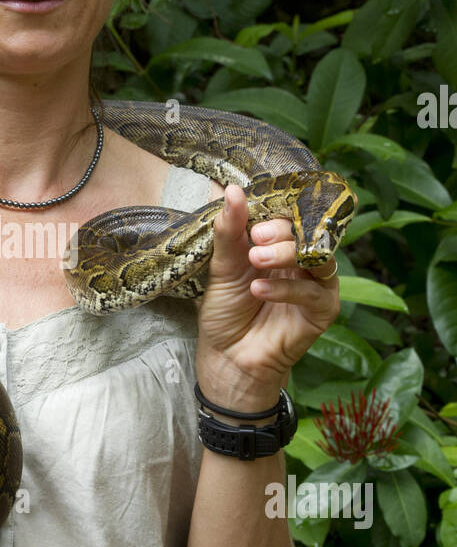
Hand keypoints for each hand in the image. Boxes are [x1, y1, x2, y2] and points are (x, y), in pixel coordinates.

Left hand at [195, 183, 339, 407]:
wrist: (227, 356)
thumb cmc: (226, 311)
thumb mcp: (222, 266)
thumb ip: (229, 231)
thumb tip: (233, 191)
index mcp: (282, 243)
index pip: (291, 214)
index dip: (276, 211)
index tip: (252, 219)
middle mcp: (304, 259)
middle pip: (308, 230)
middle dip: (281, 231)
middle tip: (256, 239)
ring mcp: (317, 283)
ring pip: (316, 256)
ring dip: (286, 254)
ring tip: (255, 261)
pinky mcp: (324, 310)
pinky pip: (313, 291)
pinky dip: (286, 288)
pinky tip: (259, 290)